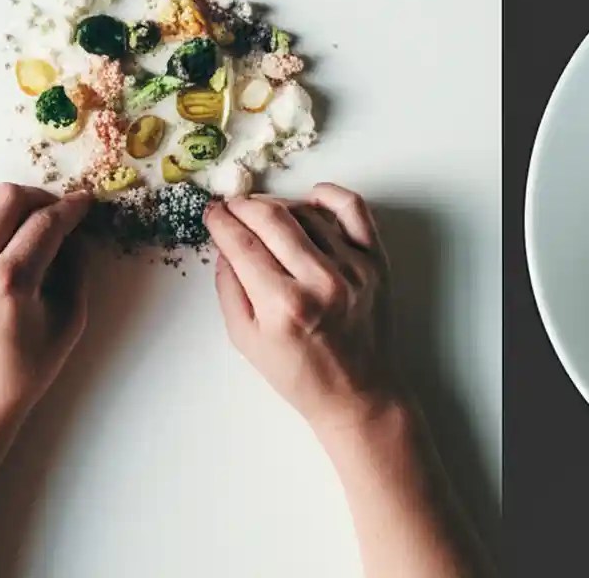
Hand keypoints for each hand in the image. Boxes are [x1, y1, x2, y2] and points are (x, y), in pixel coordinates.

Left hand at [0, 184, 92, 431]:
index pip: (47, 223)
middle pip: (6, 198)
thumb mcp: (68, 324)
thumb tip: (74, 237)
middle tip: (50, 210)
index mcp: (12, 282)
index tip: (84, 202)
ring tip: (11, 214)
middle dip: (38, 196)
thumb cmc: (21, 371)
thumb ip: (76, 273)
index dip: (72, 207)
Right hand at [204, 183, 398, 430]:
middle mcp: (321, 282)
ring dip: (278, 205)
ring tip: (264, 213)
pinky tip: (310, 198)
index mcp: (283, 306)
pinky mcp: (377, 262)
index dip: (221, 222)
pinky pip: (354, 211)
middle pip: (271, 219)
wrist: (358, 393)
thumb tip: (224, 244)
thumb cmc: (301, 374)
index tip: (212, 213)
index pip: (242, 244)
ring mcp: (353, 268)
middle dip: (243, 207)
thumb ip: (229, 288)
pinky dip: (330, 195)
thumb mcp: (247, 340)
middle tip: (232, 207)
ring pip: (307, 212)